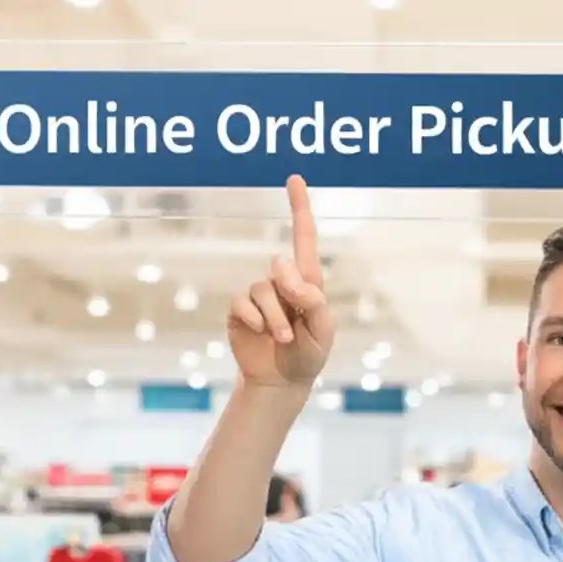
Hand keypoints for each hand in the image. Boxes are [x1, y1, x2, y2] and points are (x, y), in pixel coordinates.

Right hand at [227, 175, 335, 388]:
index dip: (300, 208)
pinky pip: (243, 302)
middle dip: (289, 293)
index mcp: (308, 282)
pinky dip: (255, 319)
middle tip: (295, 327)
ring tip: (285, 339)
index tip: (294, 178)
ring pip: (262, 289)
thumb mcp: (323, 330)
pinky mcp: (240, 310)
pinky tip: (260, 334)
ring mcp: (259, 296)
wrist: (281, 382)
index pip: (304, 238)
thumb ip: (313, 299)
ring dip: (274, 318)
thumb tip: (285, 271)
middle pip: (281, 266)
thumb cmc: (308, 355)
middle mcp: (282, 283)